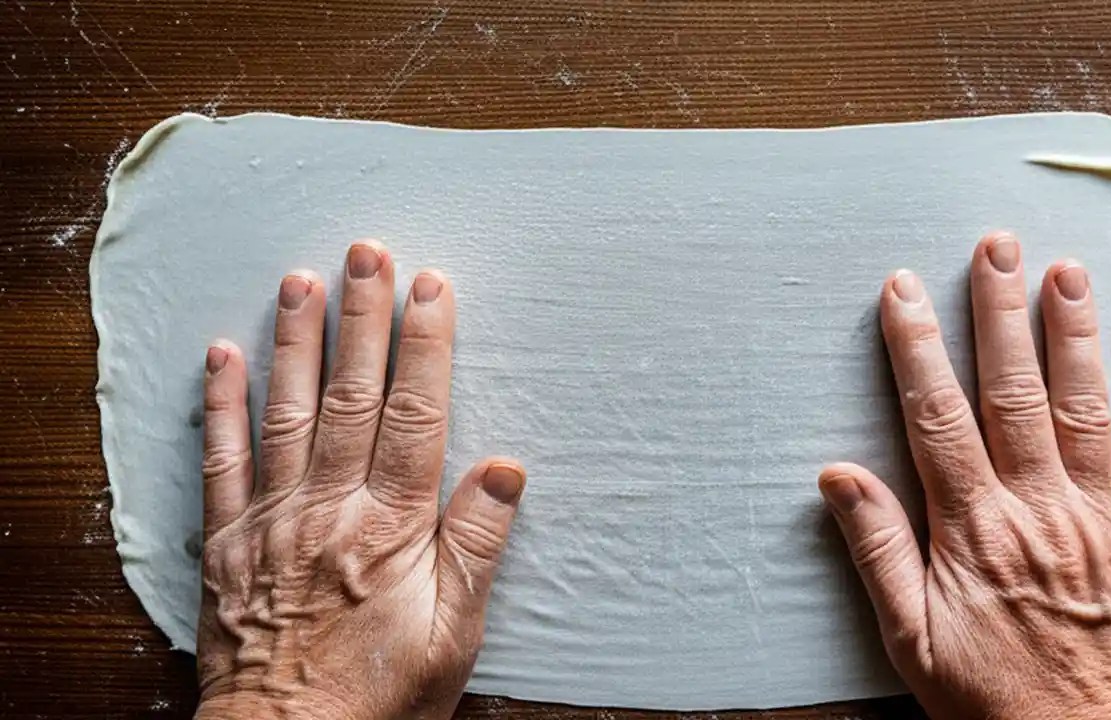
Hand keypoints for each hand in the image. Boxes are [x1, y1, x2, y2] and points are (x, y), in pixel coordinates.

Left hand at [195, 243, 524, 719]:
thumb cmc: (380, 697)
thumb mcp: (454, 636)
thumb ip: (476, 548)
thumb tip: (506, 468)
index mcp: (391, 528)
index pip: (413, 414)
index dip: (425, 344)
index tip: (432, 286)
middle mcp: (329, 509)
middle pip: (349, 395)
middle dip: (362, 318)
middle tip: (367, 250)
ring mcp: (272, 520)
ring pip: (285, 412)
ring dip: (295, 341)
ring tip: (301, 278)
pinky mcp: (228, 541)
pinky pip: (220, 459)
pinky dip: (219, 404)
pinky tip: (223, 354)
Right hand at [820, 233, 1110, 719]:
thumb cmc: (988, 697)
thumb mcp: (909, 637)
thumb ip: (877, 551)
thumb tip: (838, 476)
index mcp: (973, 529)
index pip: (937, 418)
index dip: (917, 349)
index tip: (904, 292)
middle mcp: (1036, 509)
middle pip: (1012, 394)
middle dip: (999, 315)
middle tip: (995, 247)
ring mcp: (1097, 519)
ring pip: (1082, 410)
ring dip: (1072, 336)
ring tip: (1064, 271)